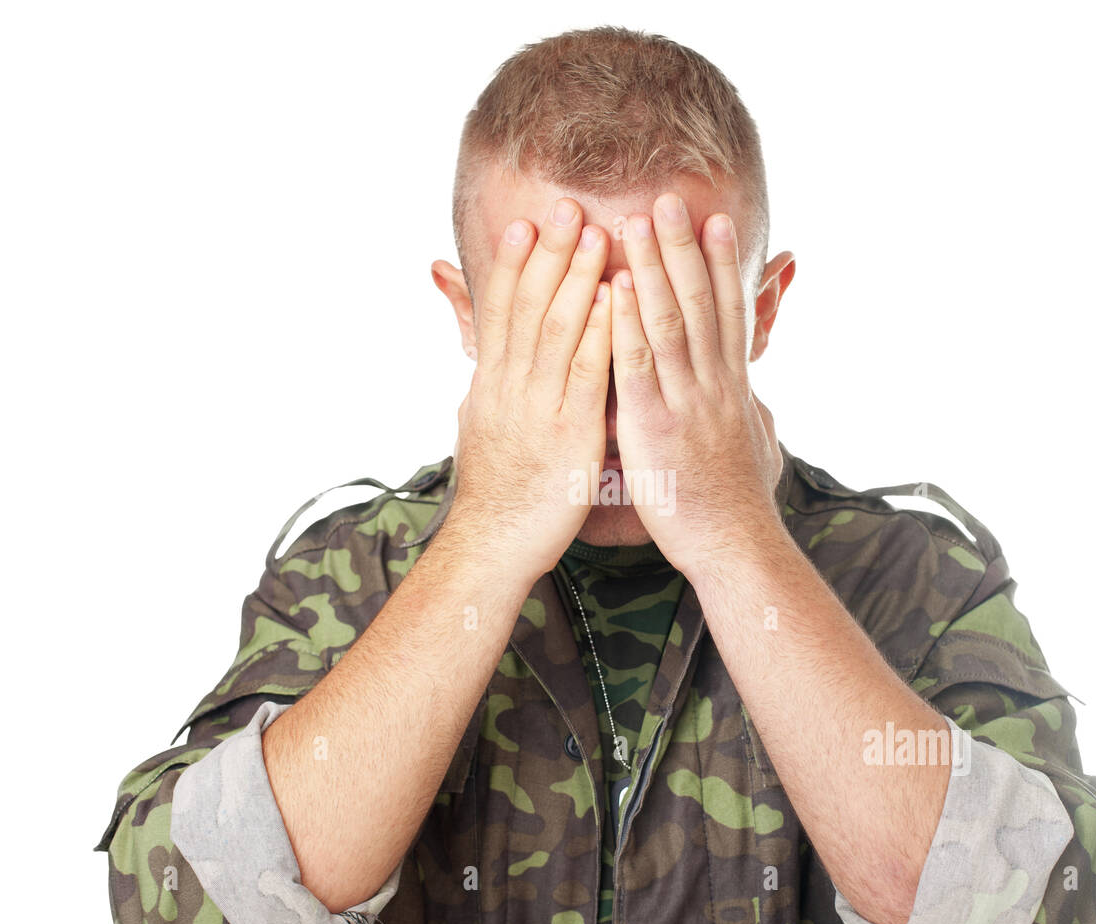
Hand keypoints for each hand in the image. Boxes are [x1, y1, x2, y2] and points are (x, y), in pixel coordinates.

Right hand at [447, 198, 611, 582]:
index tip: (525, 223)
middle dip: (548, 254)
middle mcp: (510, 388)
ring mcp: (538, 408)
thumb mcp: (479, 429)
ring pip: (557, 331)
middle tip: (565, 205)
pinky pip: (587, 374)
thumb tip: (486, 361)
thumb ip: (489, 387)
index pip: (500, 312)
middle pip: (529, 308)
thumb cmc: (495, 494)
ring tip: (595, 232)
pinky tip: (616, 299)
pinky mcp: (568, 434)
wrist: (491, 546)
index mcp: (491, 385)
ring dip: (577, 278)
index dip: (512, 264)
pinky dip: (602, 332)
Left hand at [609, 194, 784, 575]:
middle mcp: (713, 384)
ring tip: (638, 220)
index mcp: (731, 387)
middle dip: (685, 248)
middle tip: (671, 197)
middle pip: (701, 303)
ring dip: (655, 268)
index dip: (723, 263)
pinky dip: (628, 324)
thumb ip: (745, 411)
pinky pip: (640, 368)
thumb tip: (750, 396)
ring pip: (672, 323)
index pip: (729, 312)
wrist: (735, 546)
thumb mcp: (752, 445)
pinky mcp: (655, 427)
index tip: (716, 219)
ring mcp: (687, 403)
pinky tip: (617, 287)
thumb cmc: (735, 503)